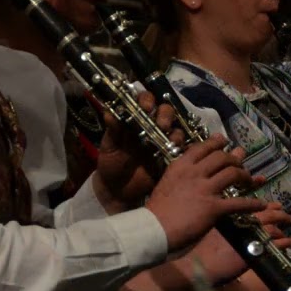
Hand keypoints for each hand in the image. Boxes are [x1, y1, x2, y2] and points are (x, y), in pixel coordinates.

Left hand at [95, 90, 181, 207]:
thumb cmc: (111, 163)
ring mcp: (163, 141)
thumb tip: (109, 113)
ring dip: (175, 132)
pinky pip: (182, 149)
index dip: (147, 100)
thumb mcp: (108, 147)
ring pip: (176, 129)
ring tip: (169, 141)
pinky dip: (182, 148)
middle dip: (165, 115)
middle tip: (161, 124)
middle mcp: (152, 127)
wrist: (117, 190)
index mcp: (136, 120)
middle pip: (165, 111)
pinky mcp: (170, 157)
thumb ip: (111, 131)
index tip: (145, 107)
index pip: (145, 101)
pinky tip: (177, 152)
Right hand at [147, 133, 268, 251]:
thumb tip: (190, 172)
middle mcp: (195, 173)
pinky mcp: (214, 207)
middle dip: (235, 159)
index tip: (225, 141)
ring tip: (250, 180)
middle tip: (240, 162)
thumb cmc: (157, 210)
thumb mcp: (167, 183)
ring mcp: (205, 189)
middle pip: (222, 158)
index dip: (217, 143)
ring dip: (245, 176)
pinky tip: (260, 205)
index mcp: (181, 165)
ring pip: (233, 173)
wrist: (153, 229)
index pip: (203, 147)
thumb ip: (180, 174)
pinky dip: (252, 204)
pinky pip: (238, 203)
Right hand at [186, 202, 290, 283]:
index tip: (273, 204)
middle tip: (286, 214)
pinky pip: (276, 244)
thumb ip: (227, 225)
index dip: (266, 205)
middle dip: (278, 212)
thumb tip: (238, 225)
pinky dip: (284, 242)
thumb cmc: (202, 250)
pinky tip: (289, 242)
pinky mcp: (256, 251)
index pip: (253, 207)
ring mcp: (251, 236)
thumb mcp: (214, 231)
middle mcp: (243, 223)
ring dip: (283, 224)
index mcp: (232, 216)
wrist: (201, 266)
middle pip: (266, 213)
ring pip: (273, 227)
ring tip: (289, 224)